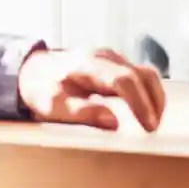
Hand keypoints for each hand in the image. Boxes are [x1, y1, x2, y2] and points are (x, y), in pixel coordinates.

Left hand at [17, 47, 165, 131]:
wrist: (33, 69)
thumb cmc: (42, 88)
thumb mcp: (52, 105)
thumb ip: (81, 112)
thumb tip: (114, 122)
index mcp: (89, 64)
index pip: (124, 80)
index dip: (140, 103)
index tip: (148, 126)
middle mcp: (106, 57)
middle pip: (142, 74)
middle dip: (153, 102)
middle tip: (153, 129)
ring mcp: (113, 59)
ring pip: (146, 73)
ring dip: (155, 97)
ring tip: (153, 122)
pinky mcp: (117, 65)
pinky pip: (141, 75)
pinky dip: (150, 93)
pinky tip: (149, 111)